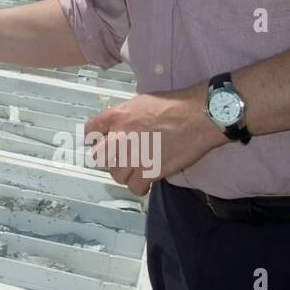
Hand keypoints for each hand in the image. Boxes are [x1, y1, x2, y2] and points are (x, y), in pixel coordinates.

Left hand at [82, 81, 226, 194]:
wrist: (199, 116)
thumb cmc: (175, 105)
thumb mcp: (141, 102)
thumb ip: (125, 116)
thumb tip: (118, 127)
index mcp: (117, 116)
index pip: (90, 131)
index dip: (95, 139)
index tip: (102, 143)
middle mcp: (121, 136)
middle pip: (98, 157)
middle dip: (108, 158)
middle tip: (121, 158)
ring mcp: (135, 155)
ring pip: (116, 175)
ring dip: (125, 173)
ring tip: (136, 169)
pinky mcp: (151, 171)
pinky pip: (135, 187)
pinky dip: (140, 186)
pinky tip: (146, 180)